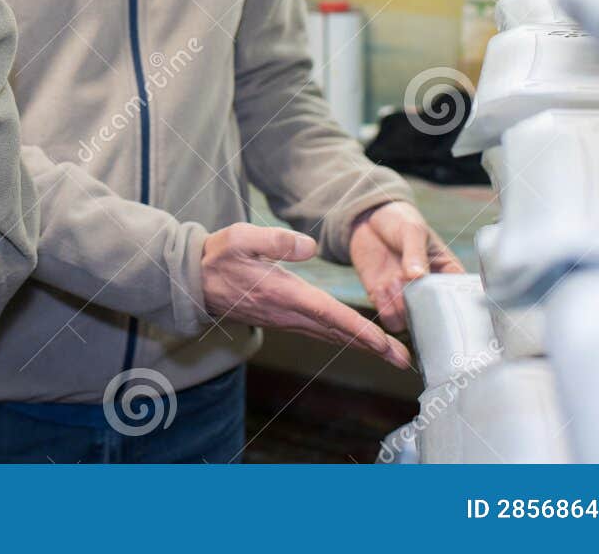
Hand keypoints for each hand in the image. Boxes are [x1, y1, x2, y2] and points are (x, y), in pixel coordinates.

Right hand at [200, 224, 411, 368]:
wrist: (194, 282)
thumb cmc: (218, 257)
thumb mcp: (240, 238)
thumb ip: (275, 240)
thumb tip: (309, 247)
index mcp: (283, 292)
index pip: (329, 314)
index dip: (359, 329)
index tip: (385, 343)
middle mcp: (288, 312)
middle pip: (338, 332)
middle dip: (372, 347)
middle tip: (404, 359)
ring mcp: (286, 318)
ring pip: (331, 334)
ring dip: (361, 345)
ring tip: (391, 354)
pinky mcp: (283, 318)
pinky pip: (320, 331)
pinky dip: (343, 336)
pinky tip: (357, 338)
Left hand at [348, 200, 463, 332]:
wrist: (367, 219)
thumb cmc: (400, 220)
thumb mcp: (412, 230)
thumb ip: (415, 253)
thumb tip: (417, 276)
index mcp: (448, 273)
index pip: (460, 297)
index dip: (455, 305)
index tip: (438, 296)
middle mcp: (430, 291)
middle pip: (436, 317)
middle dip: (422, 306)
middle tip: (408, 283)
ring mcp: (408, 297)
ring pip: (412, 321)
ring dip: (401, 306)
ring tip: (393, 279)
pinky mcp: (385, 300)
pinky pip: (389, 318)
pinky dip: (384, 307)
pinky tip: (380, 286)